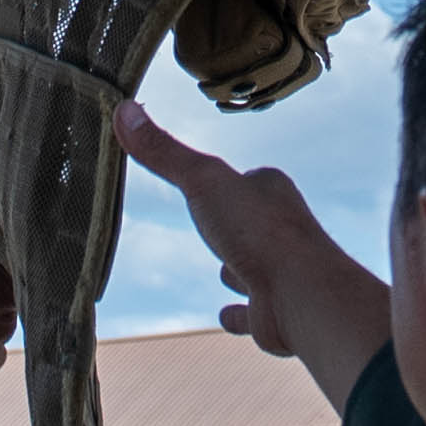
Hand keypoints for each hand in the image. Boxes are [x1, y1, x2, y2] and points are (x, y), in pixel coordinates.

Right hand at [118, 106, 391, 406]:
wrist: (301, 296)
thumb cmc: (258, 232)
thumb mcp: (202, 182)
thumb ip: (165, 153)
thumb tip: (124, 110)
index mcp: (270, 192)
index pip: (246, 180)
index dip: (228, 182)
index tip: (210, 181)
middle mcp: (281, 229)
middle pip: (252, 224)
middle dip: (234, 228)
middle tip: (216, 227)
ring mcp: (280, 273)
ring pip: (254, 268)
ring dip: (236, 272)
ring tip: (225, 273)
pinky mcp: (274, 312)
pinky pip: (253, 313)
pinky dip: (240, 314)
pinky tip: (228, 315)